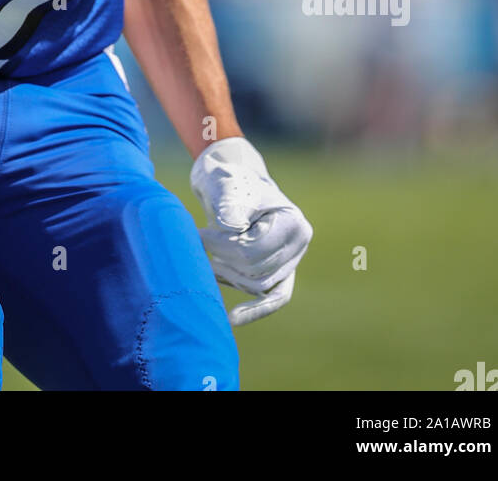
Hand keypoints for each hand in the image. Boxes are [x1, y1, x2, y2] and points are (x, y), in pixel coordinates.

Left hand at [190, 136, 312, 326]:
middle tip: (198, 243)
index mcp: (293, 222)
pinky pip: (273, 298)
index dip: (223, 247)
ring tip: (206, 259)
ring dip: (229, 276)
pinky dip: (255, 309)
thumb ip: (229, 203)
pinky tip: (233, 319)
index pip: (254, 250)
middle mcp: (299, 245)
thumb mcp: (226, 184)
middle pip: (257, 271)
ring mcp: (291, 260)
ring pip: (258, 285)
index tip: (198, 235)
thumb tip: (232, 227)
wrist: (231, 180)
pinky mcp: (279, 271)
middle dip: (223, 260)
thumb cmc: (228, 179)